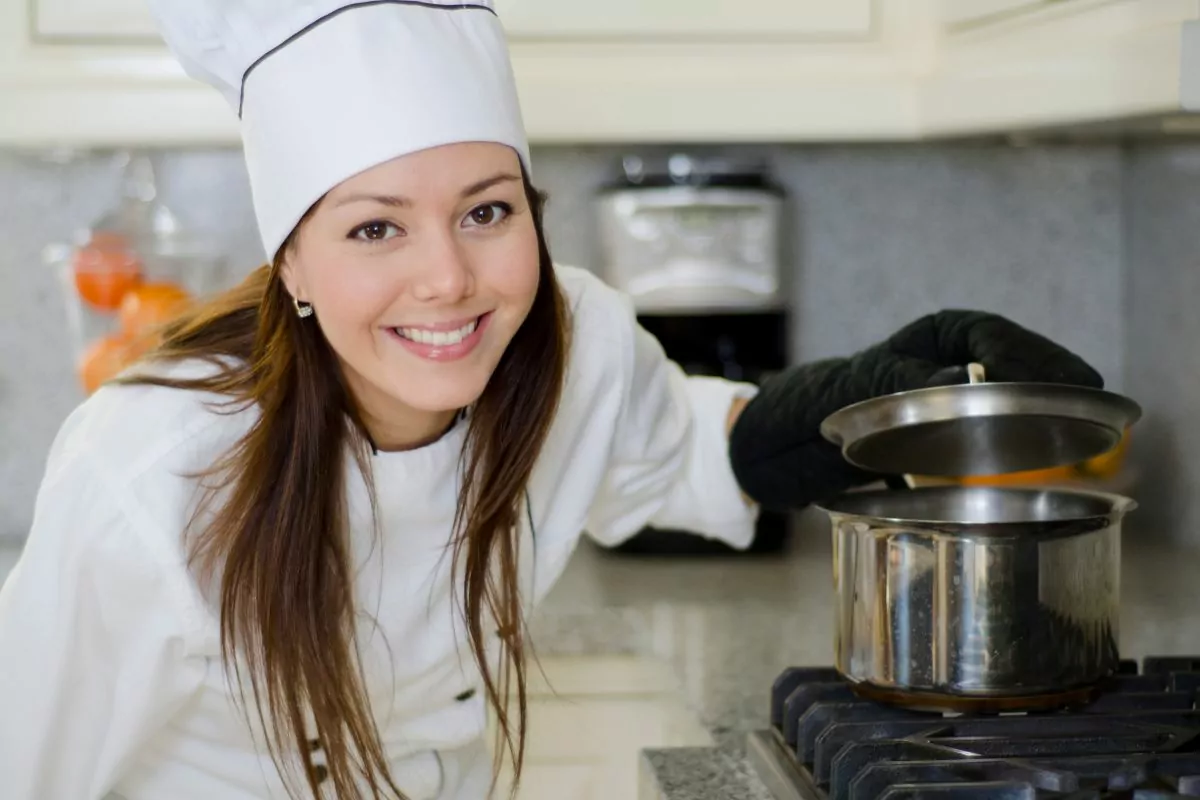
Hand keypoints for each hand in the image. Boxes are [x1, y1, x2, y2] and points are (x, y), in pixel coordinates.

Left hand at [726, 310, 1101, 511]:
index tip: (1051, 370)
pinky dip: (1019, 430)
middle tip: (1093, 387)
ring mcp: (936, 402)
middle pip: (1001, 355)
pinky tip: (1045, 446)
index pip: (976, 333)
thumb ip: (890, 382)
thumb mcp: (840, 394)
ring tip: (1086, 413)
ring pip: (1000, 389)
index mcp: (909, 348)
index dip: (1020, 348)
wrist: (765, 450)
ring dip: (1041, 396)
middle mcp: (930, 367)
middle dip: (1048, 366)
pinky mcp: (936, 437)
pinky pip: (986, 425)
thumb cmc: (796, 413)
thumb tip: (958, 373)